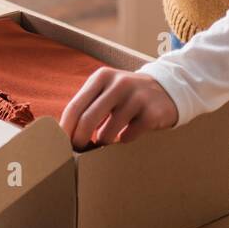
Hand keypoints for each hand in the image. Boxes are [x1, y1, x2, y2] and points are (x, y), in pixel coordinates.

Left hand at [59, 68, 178, 148]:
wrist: (166, 90)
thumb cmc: (126, 96)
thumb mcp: (106, 91)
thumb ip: (87, 106)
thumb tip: (65, 135)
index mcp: (102, 77)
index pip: (75, 107)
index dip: (66, 130)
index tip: (62, 144)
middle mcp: (119, 83)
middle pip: (88, 120)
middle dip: (79, 141)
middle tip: (79, 151)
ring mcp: (137, 97)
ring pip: (107, 132)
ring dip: (103, 142)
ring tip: (107, 141)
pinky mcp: (152, 112)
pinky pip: (128, 137)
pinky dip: (124, 140)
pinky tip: (128, 134)